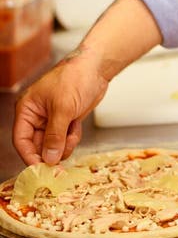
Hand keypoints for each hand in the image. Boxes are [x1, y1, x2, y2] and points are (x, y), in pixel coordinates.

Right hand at [13, 48, 109, 165]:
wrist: (97, 67)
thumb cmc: (75, 78)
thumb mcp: (63, 108)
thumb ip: (55, 136)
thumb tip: (49, 159)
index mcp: (27, 109)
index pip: (21, 140)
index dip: (30, 156)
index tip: (41, 169)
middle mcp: (37, 116)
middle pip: (37, 146)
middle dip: (51, 152)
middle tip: (61, 161)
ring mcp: (52, 119)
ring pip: (53, 145)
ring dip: (64, 145)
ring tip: (72, 133)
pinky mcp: (66, 121)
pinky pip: (65, 140)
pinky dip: (71, 139)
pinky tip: (77, 126)